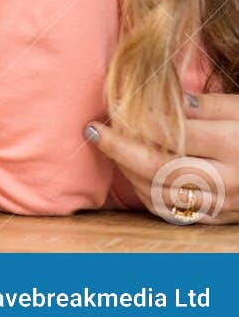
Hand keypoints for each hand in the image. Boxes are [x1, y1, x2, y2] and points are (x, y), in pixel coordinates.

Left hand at [88, 93, 238, 223]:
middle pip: (161, 169)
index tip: (111, 108)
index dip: (137, 122)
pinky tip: (131, 173)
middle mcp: (228, 180)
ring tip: (108, 147)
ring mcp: (223, 204)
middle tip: (93, 130)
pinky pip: (172, 212)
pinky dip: (145, 193)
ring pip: (161, 194)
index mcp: (235, 146)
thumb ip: (205, 105)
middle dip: (119, 149)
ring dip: (127, 171)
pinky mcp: (218, 219)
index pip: (175, 135)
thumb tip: (164, 97)